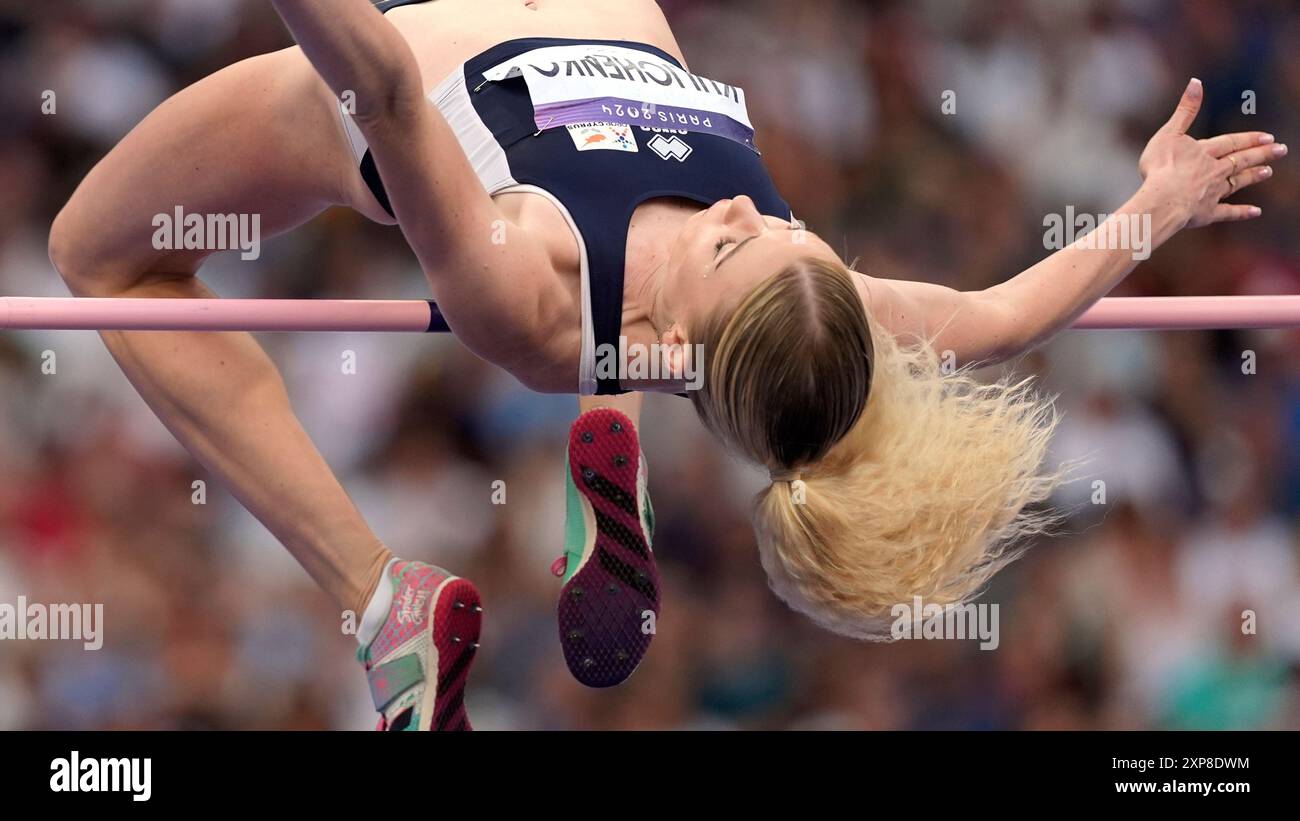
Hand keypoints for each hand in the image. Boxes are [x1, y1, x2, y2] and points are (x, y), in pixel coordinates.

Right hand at [1138, 78, 1284, 228]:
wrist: (1163, 199)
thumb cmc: (1161, 167)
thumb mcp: (1169, 133)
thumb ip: (1185, 110)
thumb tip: (1196, 82)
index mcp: (1204, 152)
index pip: (1230, 143)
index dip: (1248, 139)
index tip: (1267, 136)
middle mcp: (1214, 171)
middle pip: (1240, 160)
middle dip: (1260, 154)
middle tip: (1281, 150)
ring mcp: (1212, 193)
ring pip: (1237, 183)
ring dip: (1252, 177)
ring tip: (1268, 172)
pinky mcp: (1207, 213)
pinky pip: (1228, 212)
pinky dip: (1241, 212)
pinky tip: (1256, 212)